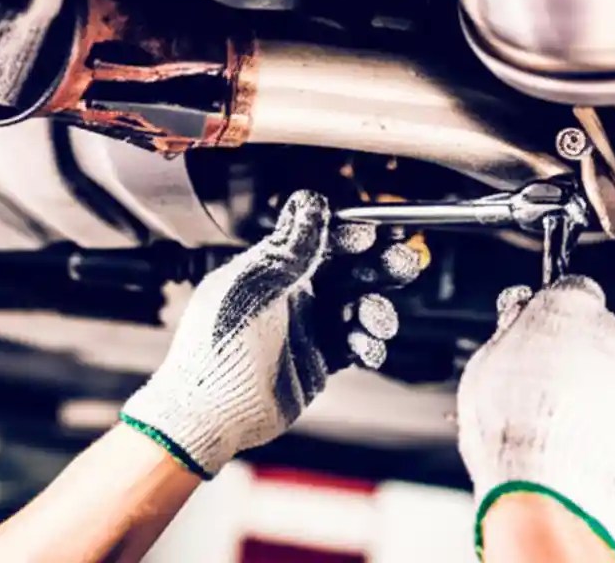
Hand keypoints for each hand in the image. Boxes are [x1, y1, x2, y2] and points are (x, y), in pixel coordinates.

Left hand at [122, 190, 420, 476]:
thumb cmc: (219, 344)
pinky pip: (354, 345)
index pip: (320, 242)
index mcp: (272, 270)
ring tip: (378, 321)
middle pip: (347, 272)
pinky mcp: (317, 362)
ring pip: (356, 308)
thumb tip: (311, 203)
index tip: (376, 233)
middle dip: (377, 267)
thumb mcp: (257, 284)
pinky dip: (368, 344)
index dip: (351, 235)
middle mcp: (291, 296)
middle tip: (402, 263)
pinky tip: (369, 348)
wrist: (212, 411)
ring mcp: (305, 329)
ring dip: (376, 309)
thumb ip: (292, 247)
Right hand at [458, 277, 614, 557]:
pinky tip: (601, 468)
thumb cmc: (512, 434)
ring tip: (574, 447)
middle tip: (551, 406)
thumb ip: (511, 336)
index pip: (572, 292)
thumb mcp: (484, 368)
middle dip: (585, 368)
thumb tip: (519, 322)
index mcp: (571, 312)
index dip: (556, 321)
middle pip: (607, 344)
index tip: (544, 340)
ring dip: (611, 409)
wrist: (550, 496)